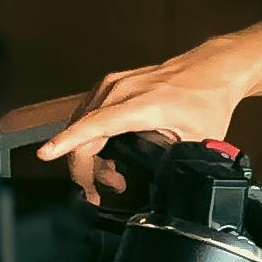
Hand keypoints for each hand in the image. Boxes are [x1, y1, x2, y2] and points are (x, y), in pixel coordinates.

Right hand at [35, 50, 239, 204]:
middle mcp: (124, 90)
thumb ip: (180, 165)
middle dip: (84, 168)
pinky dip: (90, 136)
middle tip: (99, 193)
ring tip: (111, 177)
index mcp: (144, 105)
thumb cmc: (207, 98)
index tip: (47, 153)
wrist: (214, 68)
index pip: (97, 124)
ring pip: (83, 123)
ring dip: (88, 154)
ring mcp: (115, 84)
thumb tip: (171, 190)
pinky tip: (105, 154)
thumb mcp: (199, 141)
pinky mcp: (113, 84)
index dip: (70, 141)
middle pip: (83, 130)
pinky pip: (89, 113)